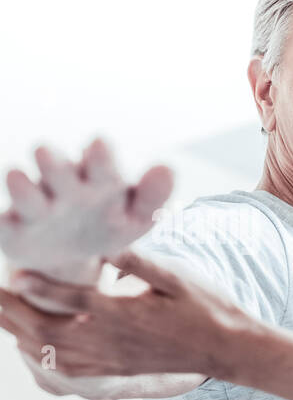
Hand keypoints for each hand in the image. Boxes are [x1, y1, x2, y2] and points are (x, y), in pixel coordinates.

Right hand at [0, 138, 172, 287]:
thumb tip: (168, 168)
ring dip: (22, 187)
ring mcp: (35, 206)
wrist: (73, 254)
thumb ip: (153, 196)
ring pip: (25, 192)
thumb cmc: (108, 224)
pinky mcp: (13, 229)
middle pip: (56, 169)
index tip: (99, 144)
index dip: (99, 156)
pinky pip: (2, 224)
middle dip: (53, 163)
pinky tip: (1, 221)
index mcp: (96, 179)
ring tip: (17, 177)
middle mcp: (62, 185)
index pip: (100, 162)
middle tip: (47, 153)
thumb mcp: (137, 217)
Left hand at [0, 250, 251, 379]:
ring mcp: (113, 358)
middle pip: (49, 330)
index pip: (69, 300)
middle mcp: (112, 339)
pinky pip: (71, 369)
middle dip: (13, 313)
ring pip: (54, 352)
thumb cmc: (205, 306)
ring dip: (21, 334)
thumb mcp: (174, 275)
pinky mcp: (118, 369)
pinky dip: (44, 357)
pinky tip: (30, 346)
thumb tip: (102, 244)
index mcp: (125, 312)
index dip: (37, 288)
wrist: (228, 348)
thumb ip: (135, 261)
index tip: (12, 274)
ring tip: (0, 316)